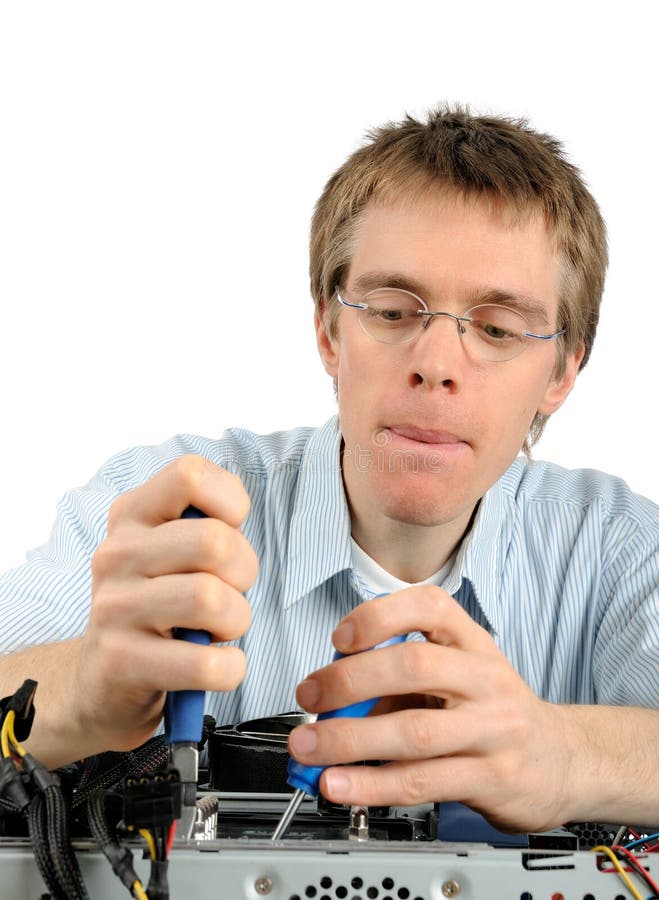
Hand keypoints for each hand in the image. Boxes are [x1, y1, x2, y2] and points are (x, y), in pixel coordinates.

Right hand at [78, 455, 257, 753]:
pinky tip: (219, 666)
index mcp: (132, 514)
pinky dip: (230, 669)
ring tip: (218, 629)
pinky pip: (204, 663)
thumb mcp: (174, 548)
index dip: (230, 502)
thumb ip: (208, 519)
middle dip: (245, 571)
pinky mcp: (120, 659)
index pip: (190, 474)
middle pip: (214, 541)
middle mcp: (116, 553)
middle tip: (231, 591)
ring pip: (212, 599)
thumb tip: (235, 512)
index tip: (228, 532)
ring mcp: (114, 606)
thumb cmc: (162, 601)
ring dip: (237, 621)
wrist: (104, 676)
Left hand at [289, 588, 570, 831]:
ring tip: (310, 748)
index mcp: (472, 643)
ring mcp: (491, 729)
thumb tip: (332, 700)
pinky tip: (342, 785)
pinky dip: (373, 784)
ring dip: (350, 739)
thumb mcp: (457, 679)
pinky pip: (423, 781)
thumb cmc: (494, 712)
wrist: (562, 760)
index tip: (341, 637)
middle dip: (349, 681)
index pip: (429, 607)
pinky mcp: (491, 777)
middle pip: (414, 667)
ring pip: (414, 731)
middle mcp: (485, 679)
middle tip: (309, 697)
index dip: (380, 616)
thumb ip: (400, 683)